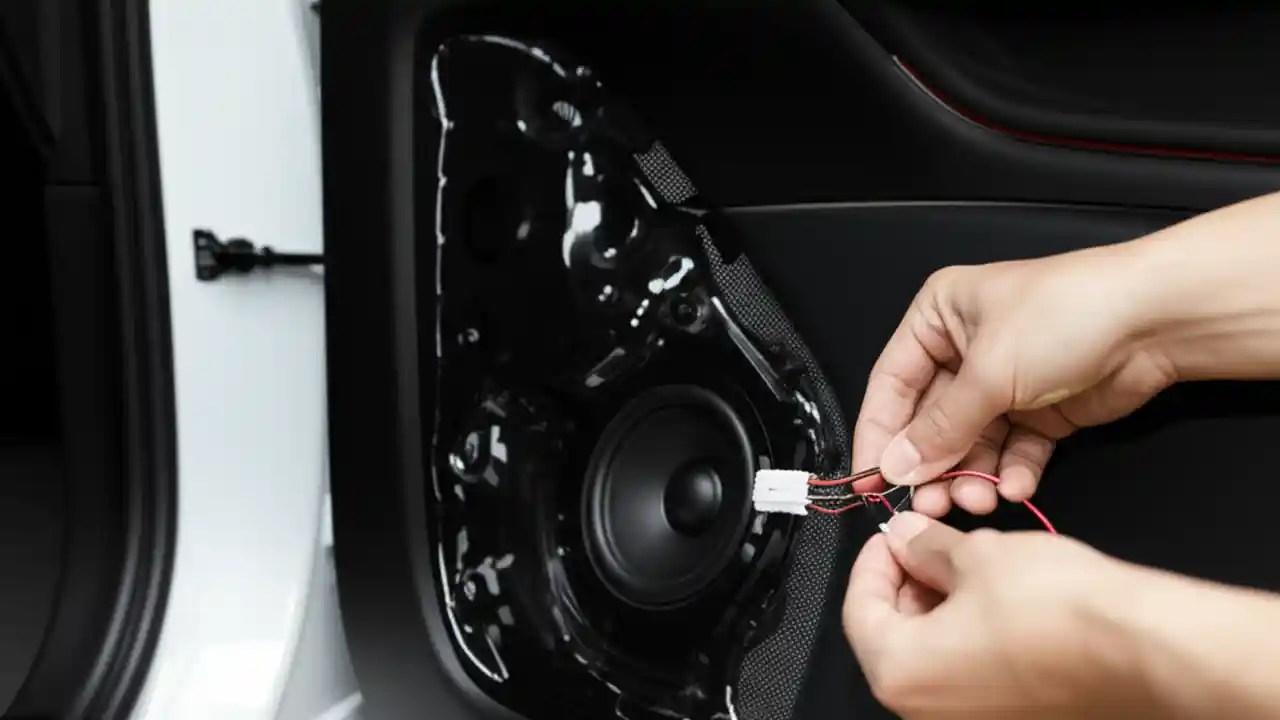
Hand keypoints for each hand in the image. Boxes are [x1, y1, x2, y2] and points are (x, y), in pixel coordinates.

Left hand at [844, 513, 1152, 717]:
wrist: (1143, 647)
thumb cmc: (1062, 610)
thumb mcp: (977, 554)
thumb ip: (925, 547)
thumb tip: (906, 536)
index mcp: (901, 673)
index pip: (860, 609)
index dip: (874, 561)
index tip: (893, 535)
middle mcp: (926, 711)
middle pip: (893, 637)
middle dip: (908, 583)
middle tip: (928, 545)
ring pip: (932, 656)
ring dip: (940, 607)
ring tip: (971, 565)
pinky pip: (969, 676)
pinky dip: (970, 636)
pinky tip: (998, 600)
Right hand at [852, 190, 1279, 515]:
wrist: (1156, 320)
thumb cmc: (1068, 314)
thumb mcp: (989, 372)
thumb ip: (939, 428)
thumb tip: (896, 467)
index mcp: (939, 318)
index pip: (892, 385)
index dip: (879, 435)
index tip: (870, 482)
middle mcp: (966, 349)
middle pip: (931, 421)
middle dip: (932, 465)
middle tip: (930, 504)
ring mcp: (1004, 382)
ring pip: (971, 443)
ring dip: (970, 475)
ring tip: (977, 499)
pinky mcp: (1041, 410)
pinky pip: (1012, 451)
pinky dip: (1010, 472)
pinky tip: (1014, 486)